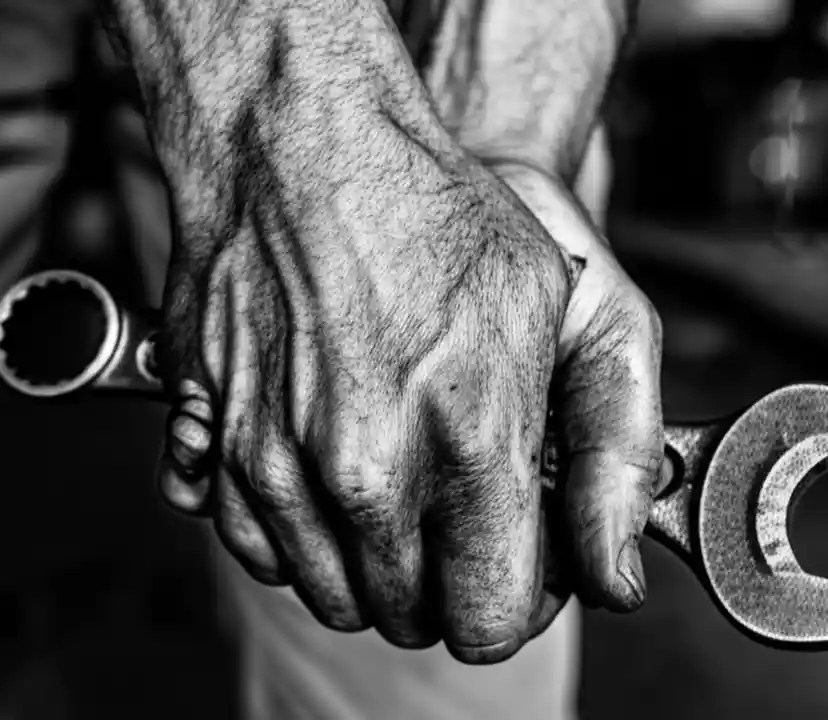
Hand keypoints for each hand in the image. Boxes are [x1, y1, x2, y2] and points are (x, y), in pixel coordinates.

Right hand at [153, 121, 663, 664]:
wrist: (301, 145)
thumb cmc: (439, 217)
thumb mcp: (577, 308)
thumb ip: (611, 457)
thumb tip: (615, 581)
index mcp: (466, 441)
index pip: (488, 619)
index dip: (512, 603)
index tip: (516, 563)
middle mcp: (362, 469)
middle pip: (406, 616)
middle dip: (442, 587)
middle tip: (458, 520)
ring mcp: (275, 459)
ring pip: (327, 594)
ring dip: (369, 567)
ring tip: (397, 491)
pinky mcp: (212, 440)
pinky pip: (254, 548)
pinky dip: (295, 537)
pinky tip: (329, 476)